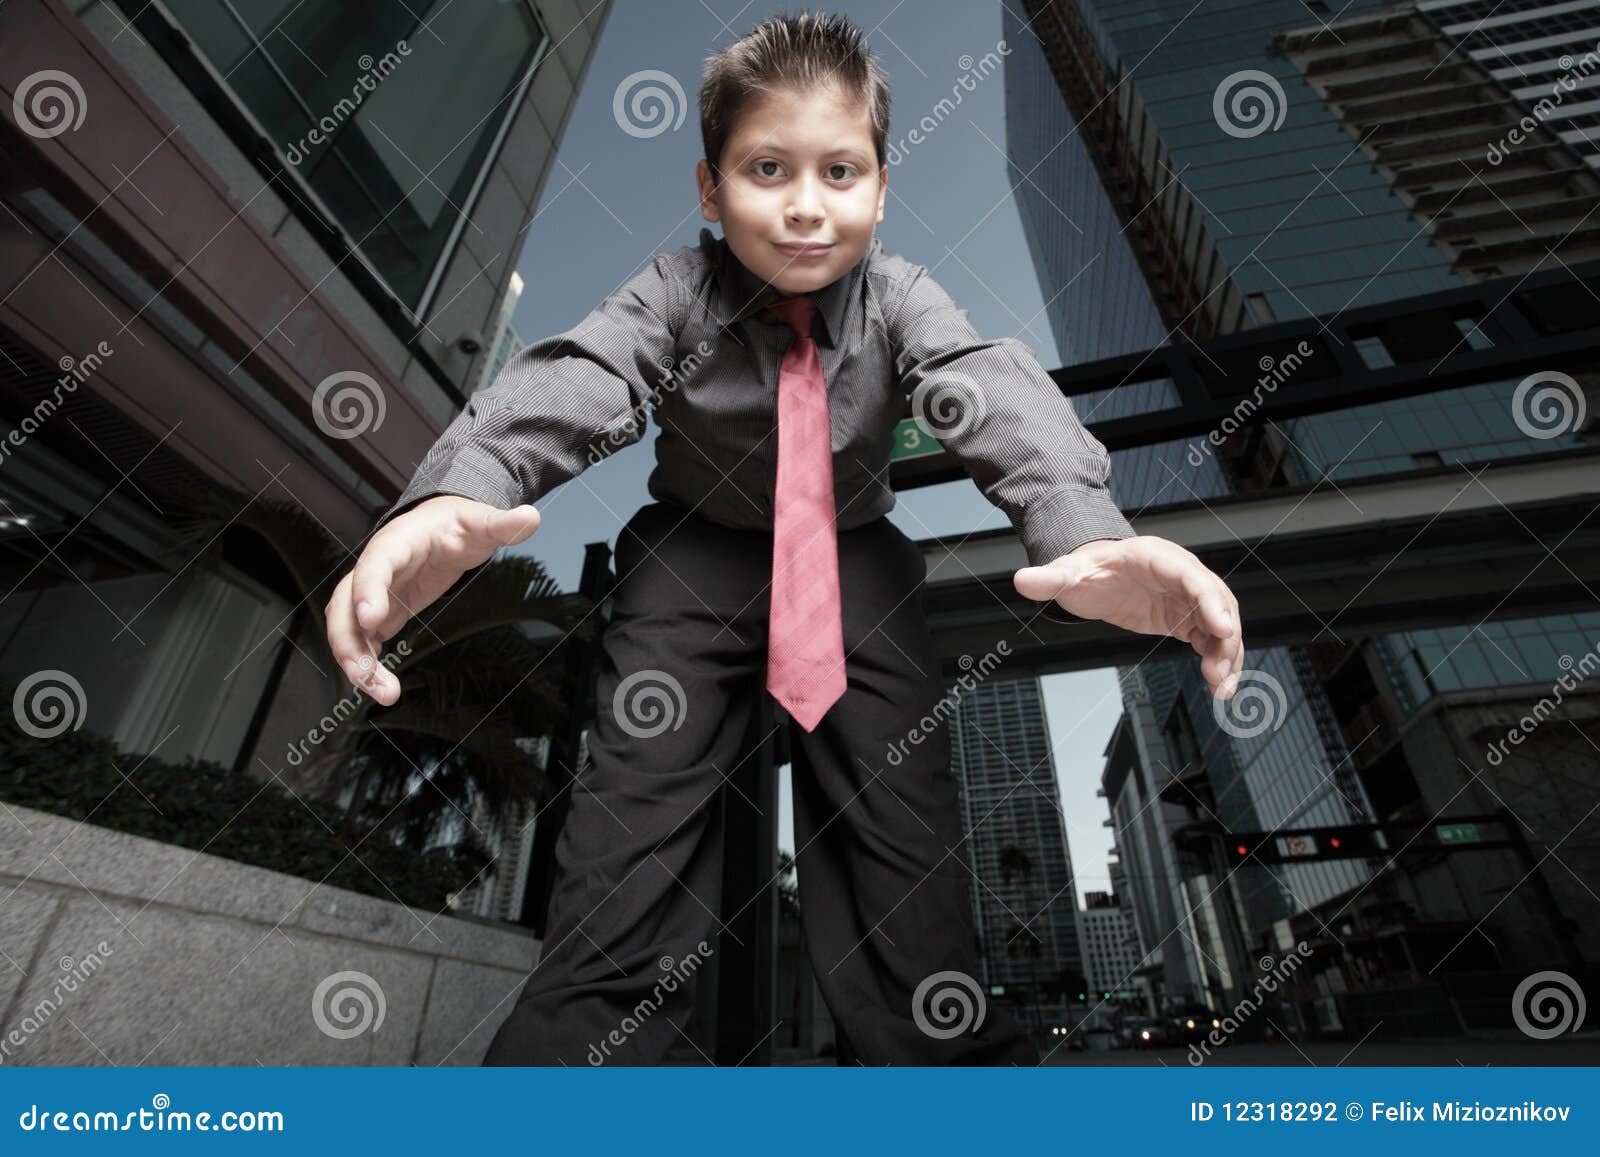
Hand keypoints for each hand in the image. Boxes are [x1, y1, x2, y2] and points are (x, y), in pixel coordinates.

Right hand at [325, 495, 540, 705]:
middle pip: (345, 602)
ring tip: (381, 691)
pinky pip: (363, 639)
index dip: (368, 590)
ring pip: (348, 627)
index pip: (376, 564)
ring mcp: (375, 593)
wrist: (442, 527)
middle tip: (366, 673)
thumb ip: (501, 525)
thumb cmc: (454, 524)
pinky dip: (367, 663)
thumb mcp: (480, 523)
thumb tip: (530, 518)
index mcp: (397, 542)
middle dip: (348, 639)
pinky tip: (381, 685)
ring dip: (356, 661)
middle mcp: (376, 568)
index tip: (370, 618)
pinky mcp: (383, 613)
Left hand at [1013, 536, 1242, 698]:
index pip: (1191, 577)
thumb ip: (1048, 578)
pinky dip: (1218, 659)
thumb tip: (1022, 580)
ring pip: (1220, 623)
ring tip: (1222, 688)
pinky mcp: (1186, 618)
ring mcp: (1187, 597)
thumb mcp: (1067, 573)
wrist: (1095, 573)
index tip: (1222, 628)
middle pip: (1217, 602)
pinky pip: (1211, 638)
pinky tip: (1218, 685)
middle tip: (1221, 674)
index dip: (1209, 601)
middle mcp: (1181, 574)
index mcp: (1156, 558)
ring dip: (1227, 654)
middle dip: (1226, 637)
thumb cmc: (1086, 569)